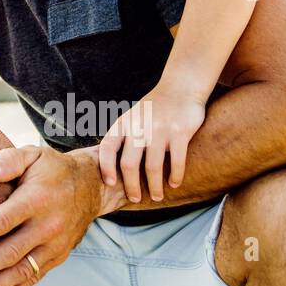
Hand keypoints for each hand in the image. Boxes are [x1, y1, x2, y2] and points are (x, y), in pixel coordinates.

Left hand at [0, 145, 108, 285]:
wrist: (92, 187)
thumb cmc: (53, 170)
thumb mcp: (33, 154)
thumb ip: (9, 160)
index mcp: (37, 198)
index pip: (5, 219)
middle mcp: (48, 225)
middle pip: (12, 251)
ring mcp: (55, 245)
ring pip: (23, 270)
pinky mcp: (58, 257)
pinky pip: (35, 277)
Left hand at [97, 79, 206, 202]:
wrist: (180, 87)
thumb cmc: (153, 108)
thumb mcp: (132, 117)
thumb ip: (123, 137)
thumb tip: (109, 166)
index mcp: (123, 123)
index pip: (107, 148)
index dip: (105, 167)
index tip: (110, 183)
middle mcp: (138, 126)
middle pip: (128, 164)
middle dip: (131, 186)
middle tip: (135, 199)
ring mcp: (159, 129)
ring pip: (152, 167)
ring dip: (154, 187)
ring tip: (157, 197)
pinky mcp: (180, 132)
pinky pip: (176, 161)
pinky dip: (175, 176)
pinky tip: (174, 184)